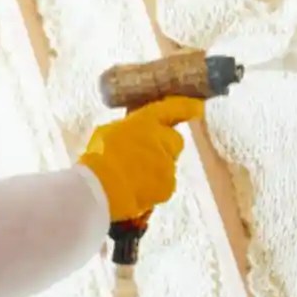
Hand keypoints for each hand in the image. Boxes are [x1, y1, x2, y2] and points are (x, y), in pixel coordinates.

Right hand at [76, 97, 203, 220]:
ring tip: (133, 176)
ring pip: (168, 164)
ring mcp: (168, 164)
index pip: (174, 109)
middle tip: (143, 154)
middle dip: (164, 145)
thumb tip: (137, 132)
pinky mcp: (168, 185)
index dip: (187, 107)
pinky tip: (136, 189)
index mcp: (146, 121)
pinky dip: (154, 186)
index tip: (197, 107)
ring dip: (157, 167)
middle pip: (174, 140)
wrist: (100, 187)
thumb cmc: (98, 157)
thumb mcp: (109, 131)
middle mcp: (163, 139)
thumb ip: (130, 129)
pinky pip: (165, 184)